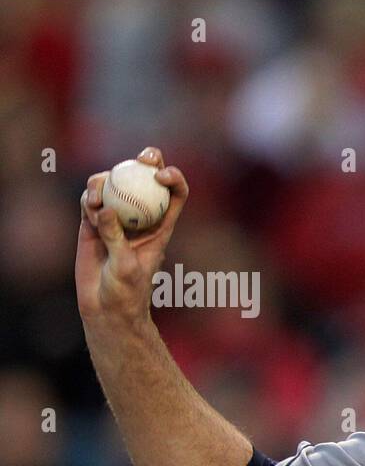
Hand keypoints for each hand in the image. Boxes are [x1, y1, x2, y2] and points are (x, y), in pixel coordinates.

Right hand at [75, 146, 188, 326]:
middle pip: (146, 181)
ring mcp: (115, 218)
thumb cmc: (126, 292)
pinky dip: (89, 198)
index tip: (162, 175)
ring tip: (96, 197)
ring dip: (106, 181)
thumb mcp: (125, 266)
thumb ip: (115, 237)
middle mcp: (140, 218)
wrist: (105, 307)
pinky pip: (90, 200)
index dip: (174, 179)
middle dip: (146, 162)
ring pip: (114, 185)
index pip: (175, 196)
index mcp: (161, 227)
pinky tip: (88, 206)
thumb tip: (105, 208)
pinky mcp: (91, 223)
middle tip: (141, 158)